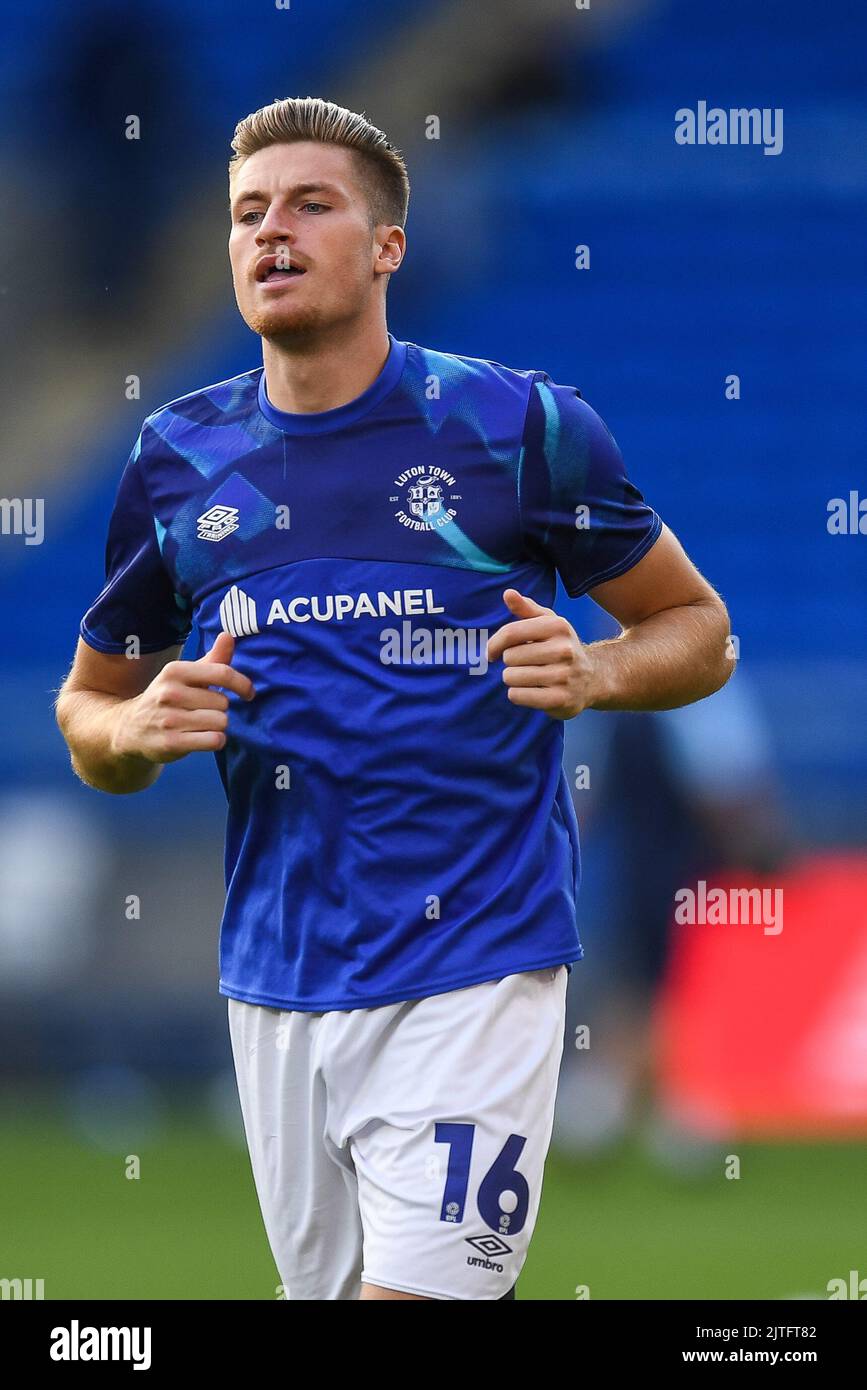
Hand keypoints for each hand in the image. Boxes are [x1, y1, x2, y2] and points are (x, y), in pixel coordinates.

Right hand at [113, 630, 255, 763]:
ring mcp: (169, 719)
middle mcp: (170, 693)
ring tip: (201, 724)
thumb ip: (212, 658)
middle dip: (221, 709)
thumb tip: (228, 636)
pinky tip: (204, 738)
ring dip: (218, 726)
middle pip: (223, 702)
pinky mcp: (171, 743)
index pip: (222, 673)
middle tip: (204, 711)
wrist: (131, 728)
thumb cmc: (167, 698)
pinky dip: (216, 740)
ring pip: (221, 722)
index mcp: (175, 671)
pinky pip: (214, 740)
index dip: (242, 684)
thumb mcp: (185, 676)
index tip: (249, 693)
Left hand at [485, 589, 598, 719]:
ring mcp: (563, 676)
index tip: (493, 652)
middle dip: (510, 662)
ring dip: (513, 679)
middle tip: (525, 664)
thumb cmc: (561, 647)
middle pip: (509, 657)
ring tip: (529, 677)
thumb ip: (526, 608)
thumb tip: (508, 593)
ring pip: (511, 677)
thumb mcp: (548, 624)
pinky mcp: (560, 699)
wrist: (592, 679)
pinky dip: (518, 694)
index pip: (510, 633)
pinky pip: (517, 695)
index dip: (494, 644)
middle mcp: (563, 650)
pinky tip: (531, 690)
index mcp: (558, 626)